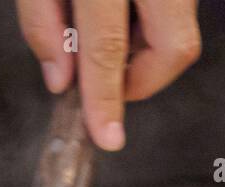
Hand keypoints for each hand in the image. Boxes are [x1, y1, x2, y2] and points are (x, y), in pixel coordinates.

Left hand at [15, 0, 201, 150]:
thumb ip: (43, 23)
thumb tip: (61, 80)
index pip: (108, 47)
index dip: (105, 96)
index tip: (107, 136)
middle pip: (175, 48)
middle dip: (145, 80)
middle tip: (110, 79)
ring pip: (181, 31)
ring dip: (146, 48)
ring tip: (107, 26)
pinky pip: (177, 12)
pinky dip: (150, 25)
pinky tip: (122, 10)